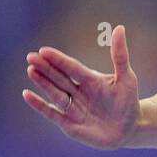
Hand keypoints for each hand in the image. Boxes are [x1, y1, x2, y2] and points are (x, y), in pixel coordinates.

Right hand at [23, 24, 139, 149]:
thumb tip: (119, 28)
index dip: (59, 60)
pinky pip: (52, 113)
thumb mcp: (126, 78)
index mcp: (89, 79)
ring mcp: (72, 108)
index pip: (71, 67)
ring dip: (43, 83)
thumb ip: (120, 55)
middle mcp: (78, 92)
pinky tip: (26, 94)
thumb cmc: (128, 102)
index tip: (44, 50)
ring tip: (31, 70)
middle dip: (46, 68)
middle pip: (59, 78)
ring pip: (55, 93)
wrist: (130, 128)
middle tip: (31, 57)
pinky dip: (39, 105)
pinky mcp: (69, 124)